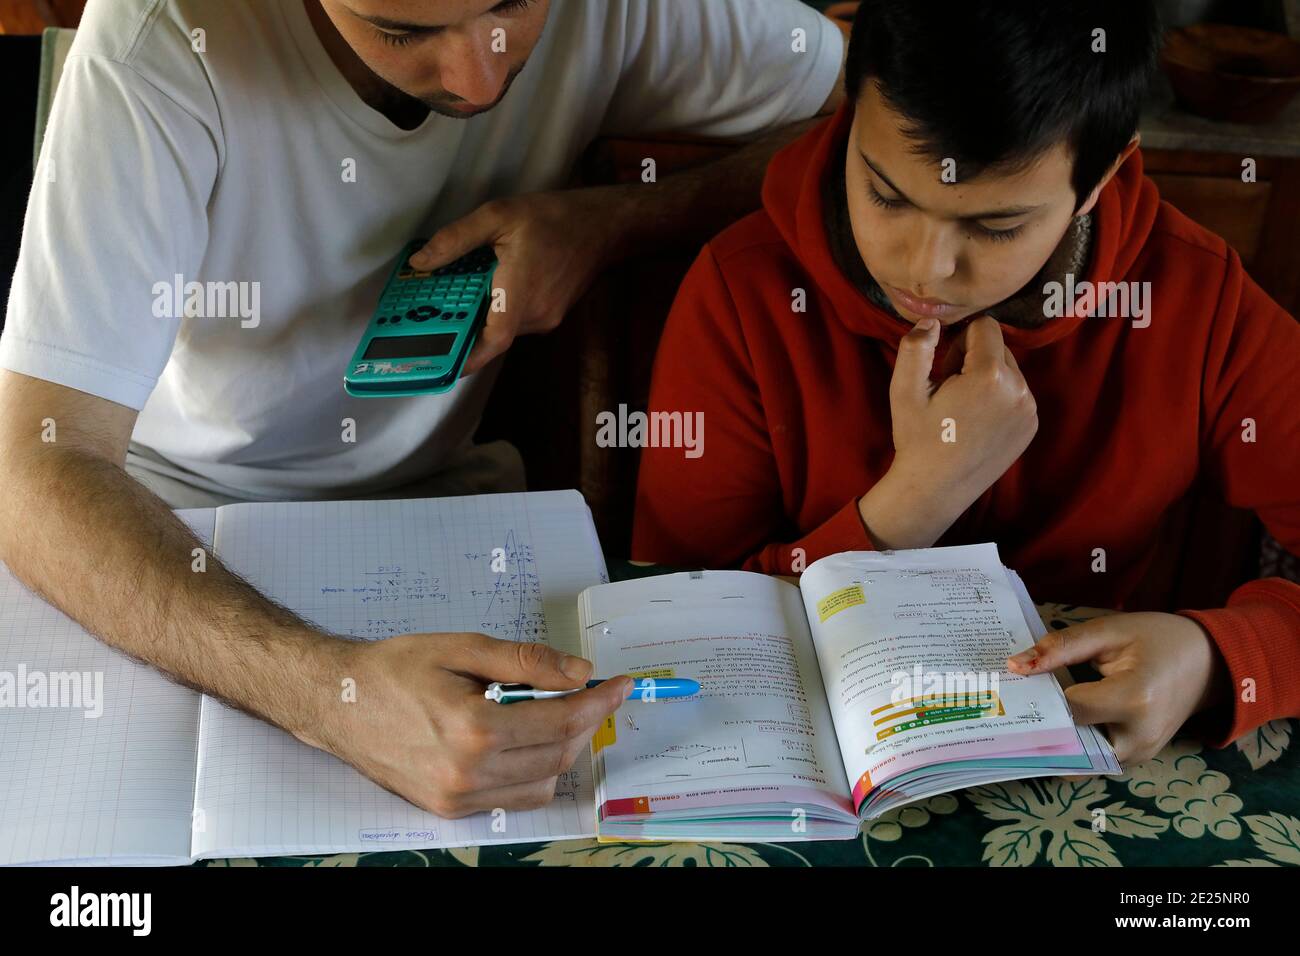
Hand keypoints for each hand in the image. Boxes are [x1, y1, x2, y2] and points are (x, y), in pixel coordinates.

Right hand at [310, 632, 630, 818]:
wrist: (337, 703)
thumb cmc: (394, 669)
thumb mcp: (463, 648)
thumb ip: (526, 661)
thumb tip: (579, 672)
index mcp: (473, 729)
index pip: (560, 720)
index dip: (597, 701)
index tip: (618, 684)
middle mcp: (468, 773)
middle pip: (558, 753)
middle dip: (585, 721)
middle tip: (591, 692)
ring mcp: (458, 798)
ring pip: (542, 782)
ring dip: (563, 748)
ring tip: (559, 713)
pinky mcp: (449, 809)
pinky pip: (515, 798)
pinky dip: (536, 772)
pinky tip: (529, 740)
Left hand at [409, 187, 623, 374]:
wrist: (605, 225)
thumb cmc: (553, 218)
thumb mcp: (498, 216)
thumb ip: (456, 240)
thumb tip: (421, 262)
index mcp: (521, 295)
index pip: (491, 342)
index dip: (463, 358)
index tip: (436, 363)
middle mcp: (536, 316)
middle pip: (491, 334)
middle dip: (461, 327)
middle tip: (428, 317)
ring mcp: (547, 317)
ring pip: (504, 327)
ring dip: (480, 315)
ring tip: (453, 295)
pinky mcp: (552, 313)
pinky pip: (517, 319)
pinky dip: (498, 309)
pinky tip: (487, 286)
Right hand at [857, 316, 1037, 549]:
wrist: (936, 488)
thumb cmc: (917, 438)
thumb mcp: (904, 391)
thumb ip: (916, 347)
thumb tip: (932, 321)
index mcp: (989, 375)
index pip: (985, 326)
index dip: (959, 341)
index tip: (944, 368)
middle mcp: (1018, 389)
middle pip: (999, 347)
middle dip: (974, 359)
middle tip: (950, 391)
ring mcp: (1029, 410)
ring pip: (1009, 370)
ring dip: (987, 379)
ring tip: (963, 409)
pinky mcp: (1031, 426)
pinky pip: (1017, 394)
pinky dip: (999, 399)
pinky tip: (977, 423)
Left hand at [1006, 612, 1229, 765]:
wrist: (1209, 663)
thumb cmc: (1159, 640)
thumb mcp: (1109, 632)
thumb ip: (1060, 648)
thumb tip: (1014, 666)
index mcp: (1135, 699)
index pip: (1069, 709)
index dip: (1041, 696)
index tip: (1019, 681)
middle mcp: (1138, 736)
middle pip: (1070, 739)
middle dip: (1040, 722)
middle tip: (1012, 702)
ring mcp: (1139, 754)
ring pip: (1078, 756)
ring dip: (1054, 736)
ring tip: (1031, 710)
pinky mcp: (1136, 758)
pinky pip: (1092, 757)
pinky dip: (1073, 741)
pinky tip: (1057, 719)